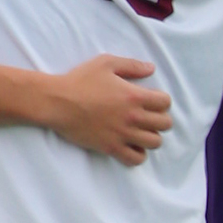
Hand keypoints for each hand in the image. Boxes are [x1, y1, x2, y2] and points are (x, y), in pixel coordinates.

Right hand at [42, 55, 171, 165]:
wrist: (57, 102)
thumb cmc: (80, 80)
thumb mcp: (105, 63)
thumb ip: (131, 65)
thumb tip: (151, 68)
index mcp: (135, 96)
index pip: (165, 103)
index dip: (161, 101)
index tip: (152, 100)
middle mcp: (133, 117)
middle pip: (165, 124)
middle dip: (160, 119)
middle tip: (148, 116)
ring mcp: (123, 134)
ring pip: (155, 142)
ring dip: (151, 136)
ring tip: (141, 131)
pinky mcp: (111, 147)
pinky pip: (136, 159)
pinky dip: (138, 154)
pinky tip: (131, 145)